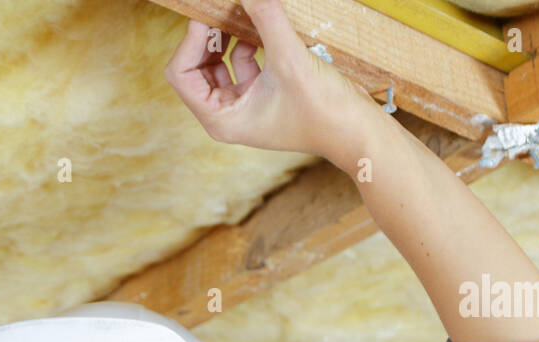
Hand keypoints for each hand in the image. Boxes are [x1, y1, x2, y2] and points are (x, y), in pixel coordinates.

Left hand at [164, 0, 370, 160]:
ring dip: (226, 38)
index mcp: (221, 119)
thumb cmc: (324, 111)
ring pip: (218, 64)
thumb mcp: (291, 59)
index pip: (182, 75)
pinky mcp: (262, 96)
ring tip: (241, 13)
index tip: (209, 14)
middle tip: (224, 8)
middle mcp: (227, 116)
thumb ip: (267, 20)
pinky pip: (242, 63)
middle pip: (195, 68)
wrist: (357, 132)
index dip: (190, 40)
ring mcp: (244, 106)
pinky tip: (261, 29)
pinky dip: (246, 44)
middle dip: (207, 37)